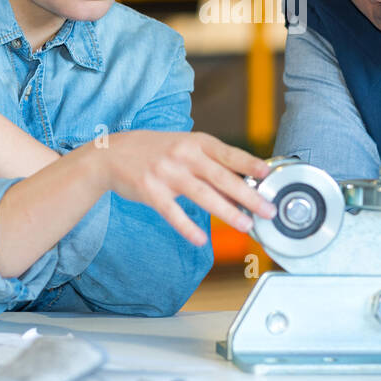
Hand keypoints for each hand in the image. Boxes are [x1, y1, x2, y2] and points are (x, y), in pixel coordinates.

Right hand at [86, 131, 276, 245]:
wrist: (112, 154)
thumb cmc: (156, 151)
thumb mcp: (184, 147)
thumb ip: (211, 164)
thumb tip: (242, 188)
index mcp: (196, 141)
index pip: (228, 153)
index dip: (249, 163)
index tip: (268, 174)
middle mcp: (183, 155)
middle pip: (221, 177)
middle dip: (248, 195)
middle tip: (267, 210)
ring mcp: (167, 173)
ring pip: (203, 195)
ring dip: (227, 212)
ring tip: (246, 225)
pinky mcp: (151, 191)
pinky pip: (173, 213)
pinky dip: (187, 227)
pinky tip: (201, 239)